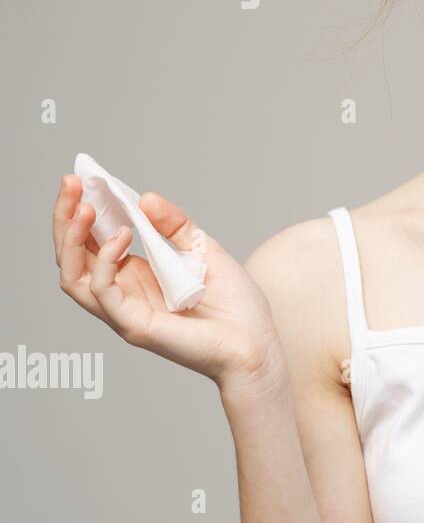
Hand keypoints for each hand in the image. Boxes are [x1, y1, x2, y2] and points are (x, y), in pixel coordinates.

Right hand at [52, 174, 282, 396]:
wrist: (257, 344)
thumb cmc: (234, 307)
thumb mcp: (205, 251)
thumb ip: (176, 226)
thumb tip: (146, 197)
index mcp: (135, 277)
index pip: (91, 243)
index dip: (80, 213)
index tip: (80, 178)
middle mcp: (123, 294)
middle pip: (72, 257)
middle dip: (66, 218)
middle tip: (71, 182)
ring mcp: (124, 312)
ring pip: (74, 277)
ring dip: (73, 239)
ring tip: (86, 206)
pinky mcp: (134, 325)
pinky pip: (103, 292)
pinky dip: (106, 261)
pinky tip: (123, 235)